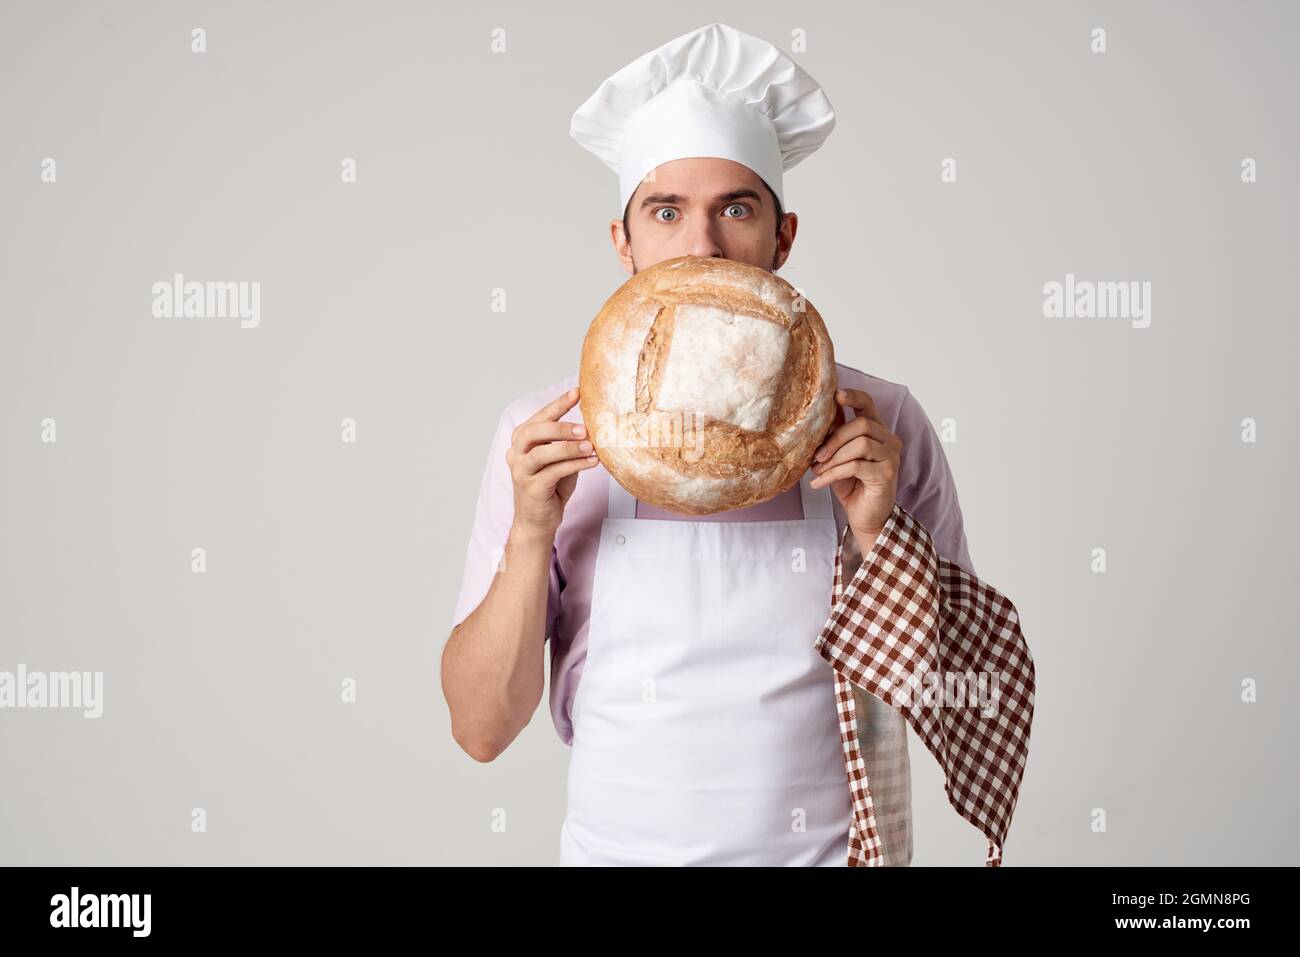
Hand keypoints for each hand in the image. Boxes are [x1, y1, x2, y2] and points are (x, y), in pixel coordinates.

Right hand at [507, 387, 599, 538]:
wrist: (537, 521)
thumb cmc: (550, 487)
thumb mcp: (559, 460)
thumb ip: (568, 443)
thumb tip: (593, 425)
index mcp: (522, 441)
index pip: (539, 417)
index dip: (558, 404)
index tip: (577, 392)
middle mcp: (516, 453)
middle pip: (533, 432)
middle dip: (560, 427)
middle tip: (584, 428)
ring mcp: (521, 471)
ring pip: (541, 453)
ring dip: (568, 448)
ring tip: (591, 446)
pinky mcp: (531, 489)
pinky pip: (553, 473)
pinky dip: (574, 465)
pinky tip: (592, 462)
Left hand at [808, 388, 901, 555]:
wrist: (865, 516)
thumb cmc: (851, 484)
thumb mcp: (838, 456)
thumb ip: (834, 436)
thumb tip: (818, 416)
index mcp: (877, 431)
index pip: (869, 404)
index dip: (853, 397)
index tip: (836, 395)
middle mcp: (889, 440)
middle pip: (862, 424)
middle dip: (834, 439)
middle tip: (816, 456)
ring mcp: (891, 457)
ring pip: (860, 444)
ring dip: (834, 458)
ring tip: (817, 471)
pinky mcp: (887, 474)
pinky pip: (856, 465)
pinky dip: (833, 473)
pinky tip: (819, 483)